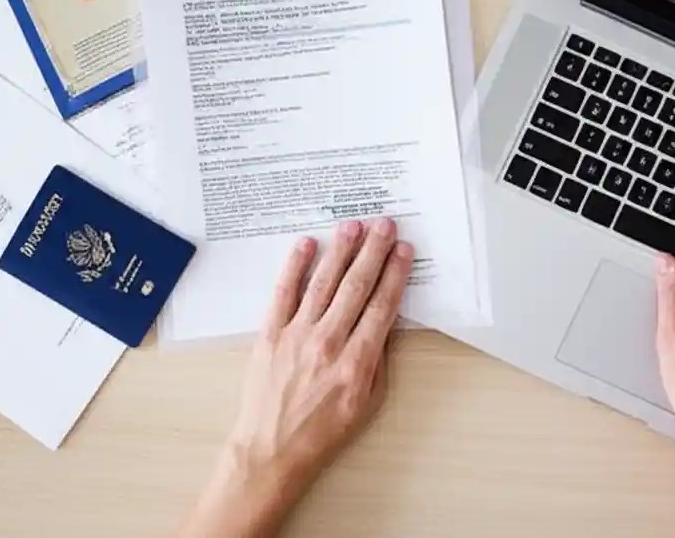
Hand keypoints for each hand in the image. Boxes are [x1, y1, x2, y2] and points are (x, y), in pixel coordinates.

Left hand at [175, 219, 413, 537]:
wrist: (272, 450)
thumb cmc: (323, 431)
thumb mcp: (368, 402)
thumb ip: (377, 359)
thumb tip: (383, 322)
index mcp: (357, 361)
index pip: (382, 306)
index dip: (395, 274)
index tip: (404, 250)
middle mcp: (328, 342)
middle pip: (356, 286)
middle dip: (374, 252)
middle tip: (385, 224)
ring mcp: (296, 335)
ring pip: (323, 283)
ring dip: (341, 250)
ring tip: (353, 225)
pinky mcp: (270, 335)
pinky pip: (283, 293)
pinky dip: (295, 267)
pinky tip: (306, 244)